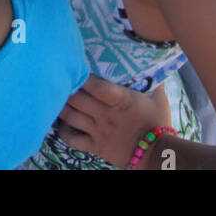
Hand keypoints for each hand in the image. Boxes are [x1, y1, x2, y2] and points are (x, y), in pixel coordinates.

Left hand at [54, 75, 171, 169]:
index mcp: (119, 100)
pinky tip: (63, 122)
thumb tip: (150, 60)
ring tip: (57, 95)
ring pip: (70, 116)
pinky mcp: (95, 146)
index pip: (95, 85)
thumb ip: (152, 79)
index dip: (82, 75)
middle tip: (60, 77)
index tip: (75, 64)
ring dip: (62, 105)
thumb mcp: (158, 98)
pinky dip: (63, 130)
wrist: (158, 155)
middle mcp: (104, 114)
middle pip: (76, 98)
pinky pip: (71, 139)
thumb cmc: (158, 123)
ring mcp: (98, 131)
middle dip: (66, 87)